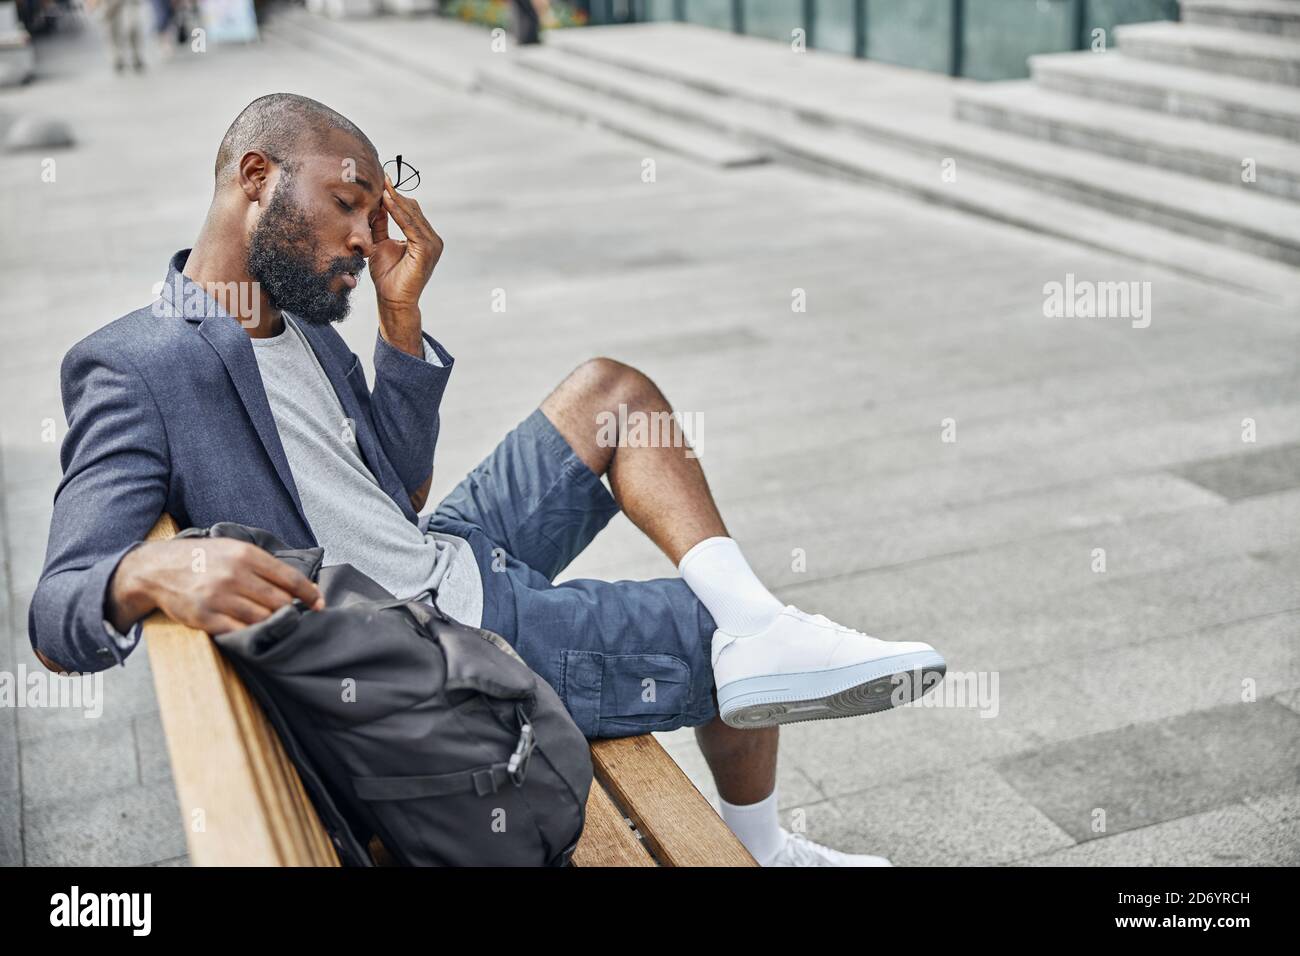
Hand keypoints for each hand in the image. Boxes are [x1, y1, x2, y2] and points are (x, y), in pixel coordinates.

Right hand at [108, 538, 324, 635]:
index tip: (319, 604)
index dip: (310, 594)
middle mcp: (234, 575)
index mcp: (245, 555)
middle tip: (295, 618)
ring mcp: (218, 598)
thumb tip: (296, 585)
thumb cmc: (201, 558)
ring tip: (276, 626)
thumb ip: (262, 564)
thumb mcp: (232, 549)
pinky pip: (239, 632)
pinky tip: (255, 633)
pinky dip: (251, 635)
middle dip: (291, 612)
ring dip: (273, 625)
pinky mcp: (205, 618)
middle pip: (279, 602)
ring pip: (262, 619)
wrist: (156, 569)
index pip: (290, 578)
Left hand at [368, 175, 442, 313]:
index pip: (411, 211)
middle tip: (381, 176)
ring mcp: (432, 244)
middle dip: (395, 194)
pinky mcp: (427, 250)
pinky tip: (386, 201)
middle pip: (413, 209)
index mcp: (424, 238)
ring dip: (396, 200)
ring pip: (412, 215)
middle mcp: (432, 239)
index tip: (382, 179)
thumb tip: (377, 205)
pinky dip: (398, 212)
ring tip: (382, 185)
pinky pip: (411, 226)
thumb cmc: (387, 277)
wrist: (392, 301)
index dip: (396, 196)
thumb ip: (381, 226)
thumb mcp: (380, 244)